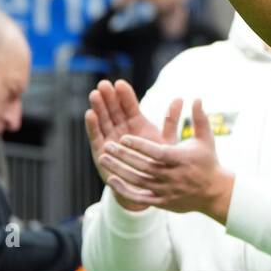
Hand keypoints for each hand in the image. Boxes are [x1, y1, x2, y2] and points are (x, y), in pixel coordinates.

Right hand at [84, 79, 176, 210]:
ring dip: (98, 108)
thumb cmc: (159, 162)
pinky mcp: (102, 152)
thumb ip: (171, 120)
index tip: (120, 83)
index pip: (130, 106)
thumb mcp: (166, 140)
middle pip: (114, 110)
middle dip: (109, 97)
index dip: (125, 95)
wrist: (148, 187)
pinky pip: (96, 137)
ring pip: (104, 120)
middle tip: (104, 84)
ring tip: (95, 94)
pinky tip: (90, 114)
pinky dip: (92, 126)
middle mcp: (123, 129)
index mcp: (138, 124)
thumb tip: (180, 98)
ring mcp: (111, 139)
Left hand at [101, 99, 234, 222]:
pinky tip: (111, 179)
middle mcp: (173, 176)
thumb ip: (199, 118)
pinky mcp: (162, 202)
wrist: (214, 192)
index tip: (124, 138)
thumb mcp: (205, 138)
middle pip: (144, 167)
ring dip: (119, 170)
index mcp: (182, 159)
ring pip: (138, 181)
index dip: (140, 146)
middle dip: (124, 156)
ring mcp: (166, 190)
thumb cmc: (207, 160)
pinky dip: (124, 190)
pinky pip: (139, 197)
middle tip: (108, 145)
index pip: (158, 153)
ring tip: (103, 158)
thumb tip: (196, 98)